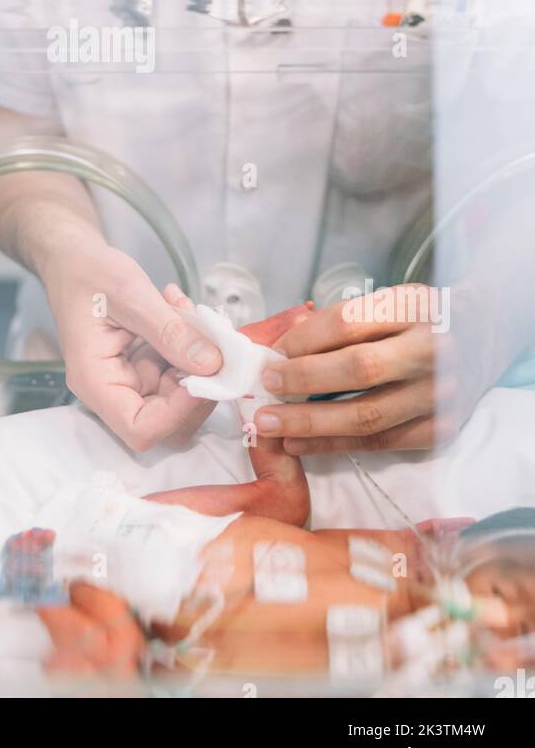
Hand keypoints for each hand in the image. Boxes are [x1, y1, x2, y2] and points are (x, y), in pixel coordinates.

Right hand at [42, 239, 221, 450]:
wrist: (73, 259)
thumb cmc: (88, 274)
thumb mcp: (131, 294)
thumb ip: (170, 331)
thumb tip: (212, 364)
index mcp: (95, 381)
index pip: (140, 428)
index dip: (178, 411)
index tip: (204, 372)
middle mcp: (111, 389)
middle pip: (164, 420)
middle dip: (197, 384)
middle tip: (211, 341)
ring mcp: (128, 379)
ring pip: (177, 396)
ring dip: (196, 359)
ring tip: (187, 311)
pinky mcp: (142, 366)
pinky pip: (174, 370)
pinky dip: (188, 345)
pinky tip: (179, 309)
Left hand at [252, 284, 471, 453]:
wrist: (482, 339)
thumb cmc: (419, 319)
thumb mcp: (390, 302)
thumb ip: (345, 320)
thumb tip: (284, 348)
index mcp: (412, 308)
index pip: (347, 322)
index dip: (301, 340)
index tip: (271, 355)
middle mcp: (430, 351)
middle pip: (358, 369)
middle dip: (303, 380)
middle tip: (266, 388)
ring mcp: (437, 394)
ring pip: (366, 416)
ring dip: (309, 424)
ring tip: (269, 426)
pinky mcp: (440, 428)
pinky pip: (379, 443)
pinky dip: (334, 446)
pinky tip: (300, 445)